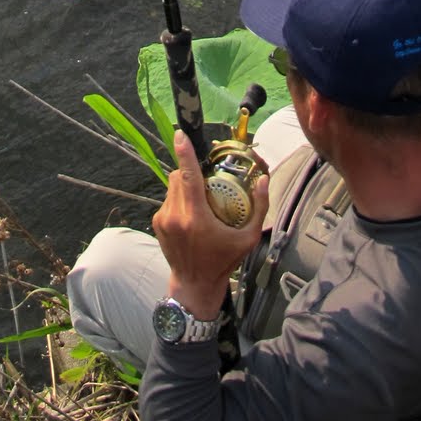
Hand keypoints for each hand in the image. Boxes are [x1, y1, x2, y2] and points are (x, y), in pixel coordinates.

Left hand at [153, 130, 267, 319]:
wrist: (195, 286)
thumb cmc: (222, 263)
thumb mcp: (247, 239)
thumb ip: (260, 209)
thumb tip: (263, 181)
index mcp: (196, 217)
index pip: (188, 176)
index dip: (185, 153)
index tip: (181, 135)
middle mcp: (176, 215)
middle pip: (178, 177)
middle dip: (189, 170)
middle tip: (206, 181)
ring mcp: (164, 219)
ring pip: (171, 186)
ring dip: (184, 185)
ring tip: (199, 200)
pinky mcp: (157, 223)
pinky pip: (167, 200)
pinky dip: (178, 199)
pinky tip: (190, 214)